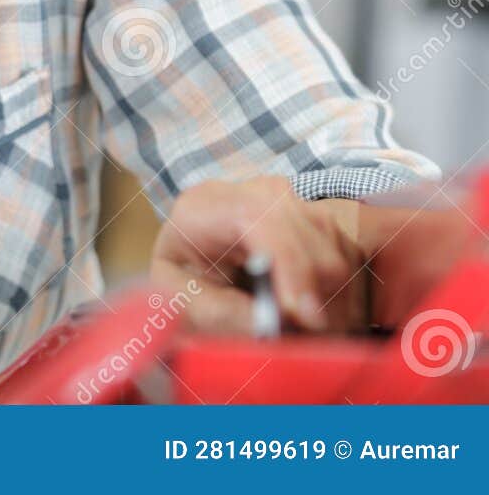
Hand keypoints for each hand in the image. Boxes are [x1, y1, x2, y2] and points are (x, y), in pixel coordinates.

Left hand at [151, 175, 367, 333]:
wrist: (194, 269)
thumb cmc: (183, 287)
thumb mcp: (183, 304)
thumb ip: (221, 313)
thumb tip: (277, 320)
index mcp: (203, 208)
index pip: (256, 217)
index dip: (289, 263)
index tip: (303, 314)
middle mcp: (247, 192)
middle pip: (305, 231)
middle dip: (316, 290)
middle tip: (309, 336)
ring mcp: (284, 199)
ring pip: (332, 241)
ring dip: (333, 294)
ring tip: (310, 330)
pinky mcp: (309, 214)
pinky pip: (346, 250)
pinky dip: (342, 288)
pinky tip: (320, 313)